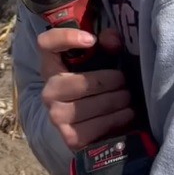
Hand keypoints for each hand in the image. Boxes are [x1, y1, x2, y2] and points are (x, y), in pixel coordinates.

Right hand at [37, 27, 135, 150]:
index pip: (46, 43)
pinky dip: (119, 118)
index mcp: (50, 66)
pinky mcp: (71, 137)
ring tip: (127, 97)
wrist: (81, 126)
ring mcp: (57, 115)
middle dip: (113, 81)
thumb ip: (106, 45)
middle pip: (85, 82)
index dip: (66, 37)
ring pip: (97, 104)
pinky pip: (101, 124)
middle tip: (124, 81)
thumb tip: (113, 40)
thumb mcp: (96, 63)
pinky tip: (125, 113)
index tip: (91, 40)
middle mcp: (48, 91)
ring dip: (120, 100)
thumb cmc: (91, 85)